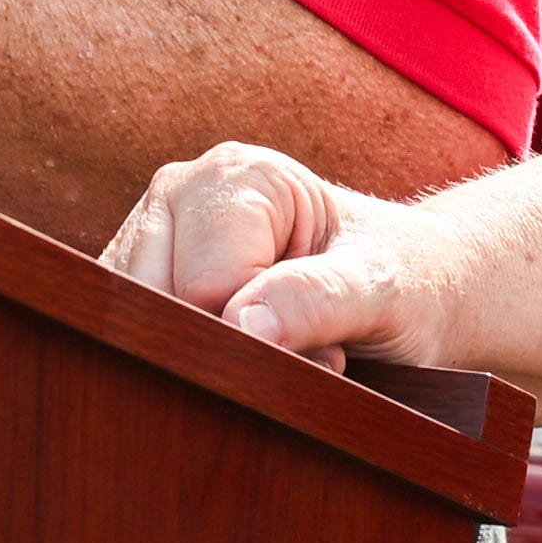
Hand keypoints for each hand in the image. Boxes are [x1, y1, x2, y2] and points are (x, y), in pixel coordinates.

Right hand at [103, 142, 452, 368]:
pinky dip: (180, 368)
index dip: (258, 335)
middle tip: (298, 350)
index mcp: (236, 174)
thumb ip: (319, 299)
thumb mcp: (382, 288)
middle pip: (156, 306)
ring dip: (202, 362)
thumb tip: (242, 326)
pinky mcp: (141, 286)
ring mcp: (151, 241)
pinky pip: (129, 343)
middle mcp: (180, 196)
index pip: (204, 286)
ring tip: (274, 347)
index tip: (321, 342)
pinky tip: (235, 355)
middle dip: (221, 350)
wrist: (412, 288)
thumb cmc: (403, 278)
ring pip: (134, 331)